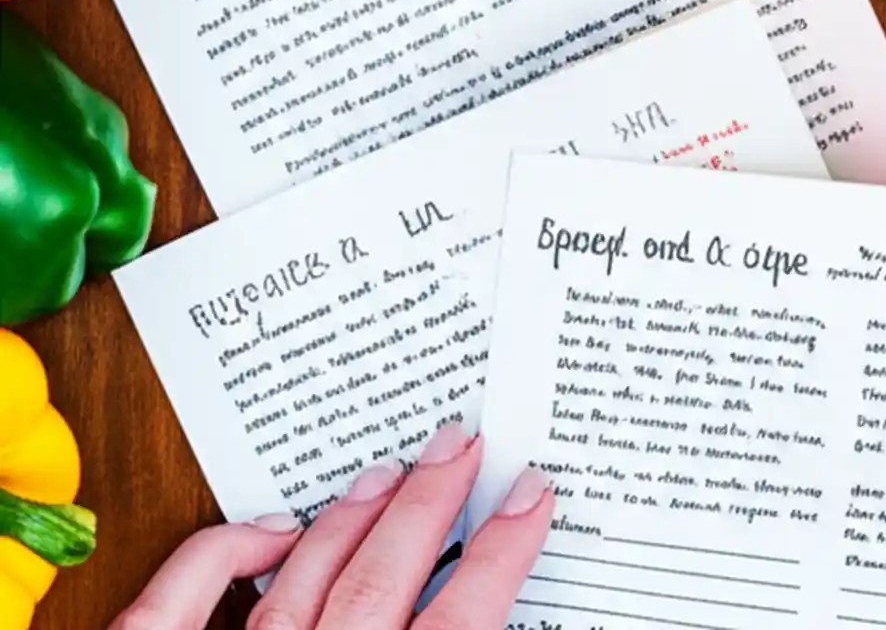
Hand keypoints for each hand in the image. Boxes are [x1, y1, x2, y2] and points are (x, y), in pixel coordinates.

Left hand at [110, 424, 553, 629]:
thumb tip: (502, 618)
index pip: (461, 622)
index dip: (503, 552)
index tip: (533, 495)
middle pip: (384, 581)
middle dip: (430, 503)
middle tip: (461, 443)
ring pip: (303, 579)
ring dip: (352, 518)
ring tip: (391, 470)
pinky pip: (183, 601)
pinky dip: (222, 554)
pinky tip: (267, 528)